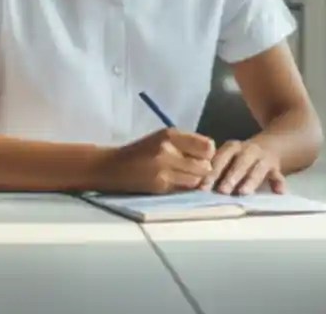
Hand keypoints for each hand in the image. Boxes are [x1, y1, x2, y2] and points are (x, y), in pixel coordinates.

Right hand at [99, 128, 214, 193]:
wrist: (112, 167)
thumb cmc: (142, 151)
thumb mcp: (163, 138)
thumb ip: (187, 143)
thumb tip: (212, 154)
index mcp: (170, 135)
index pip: (207, 147)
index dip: (208, 154)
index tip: (202, 156)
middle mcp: (168, 150)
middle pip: (205, 166)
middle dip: (204, 170)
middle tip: (195, 169)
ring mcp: (163, 170)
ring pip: (197, 180)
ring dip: (195, 181)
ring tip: (185, 176)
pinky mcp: (159, 186)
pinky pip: (184, 189)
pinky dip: (184, 187)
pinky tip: (176, 183)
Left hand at [202, 139, 285, 195]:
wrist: (269, 146)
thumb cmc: (238, 158)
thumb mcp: (227, 157)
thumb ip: (214, 169)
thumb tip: (194, 187)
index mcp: (231, 148)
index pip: (220, 159)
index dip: (211, 173)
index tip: (203, 188)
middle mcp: (248, 151)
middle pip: (239, 163)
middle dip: (231, 177)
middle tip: (223, 191)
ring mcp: (262, 158)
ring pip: (257, 169)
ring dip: (251, 180)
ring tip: (244, 192)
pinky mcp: (275, 167)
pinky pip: (277, 175)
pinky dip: (279, 183)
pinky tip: (279, 192)